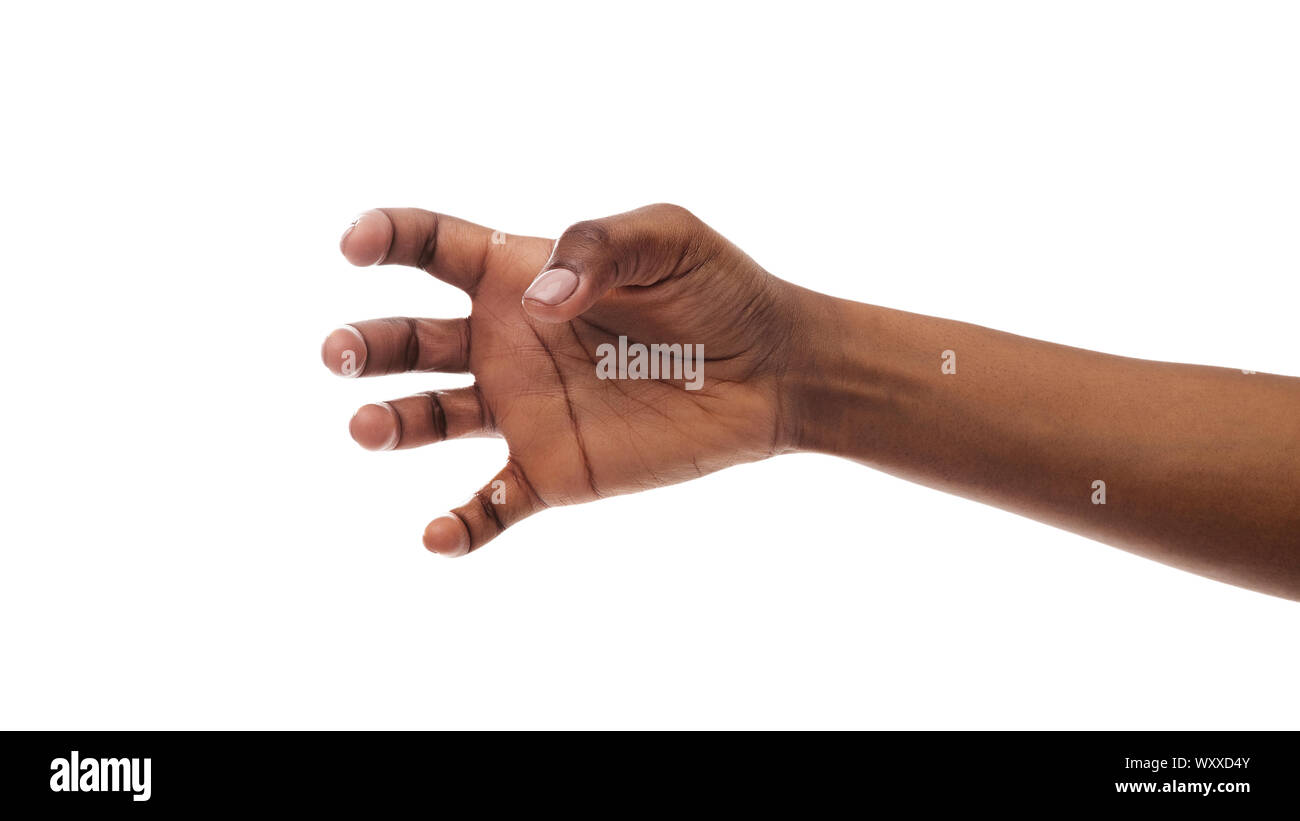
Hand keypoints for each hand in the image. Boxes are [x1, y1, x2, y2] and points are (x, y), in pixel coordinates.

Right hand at [323, 204, 802, 555]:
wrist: (771, 370)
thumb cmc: (718, 290)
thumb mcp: (665, 237)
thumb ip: (595, 248)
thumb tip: (536, 301)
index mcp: (519, 273)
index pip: (429, 246)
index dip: (384, 237)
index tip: (355, 247)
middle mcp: (505, 341)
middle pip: (410, 339)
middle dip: (367, 344)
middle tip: (341, 353)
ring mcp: (524, 409)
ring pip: (431, 419)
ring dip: (391, 422)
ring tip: (369, 427)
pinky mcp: (553, 471)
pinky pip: (490, 505)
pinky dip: (460, 524)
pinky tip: (437, 536)